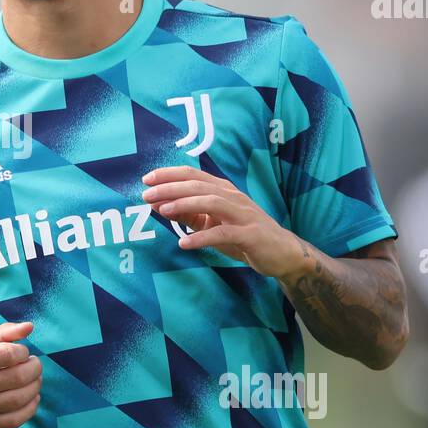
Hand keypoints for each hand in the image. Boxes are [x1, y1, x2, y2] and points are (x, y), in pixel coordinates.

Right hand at [0, 321, 40, 427]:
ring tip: (35, 380)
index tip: (23, 352)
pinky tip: (32, 398)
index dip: (22, 351)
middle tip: (35, 365)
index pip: (6, 354)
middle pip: (16, 377)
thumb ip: (2, 332)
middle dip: (34, 369)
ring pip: (17, 399)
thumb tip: (29, 327)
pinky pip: (13, 421)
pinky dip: (30, 409)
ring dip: (35, 387)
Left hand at [141, 166, 303, 278]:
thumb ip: (187, 215)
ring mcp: (244, 214)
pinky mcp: (251, 234)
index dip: (170, 175)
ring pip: (212, 202)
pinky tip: (184, 243)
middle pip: (199, 185)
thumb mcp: (210, 224)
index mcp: (224, 191)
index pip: (193, 175)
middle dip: (171, 188)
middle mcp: (234, 197)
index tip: (146, 179)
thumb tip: (158, 205)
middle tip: (146, 193)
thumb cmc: (242, 235)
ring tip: (163, 210)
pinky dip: (202, 237)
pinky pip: (224, 233)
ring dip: (185, 205)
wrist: (281, 253)